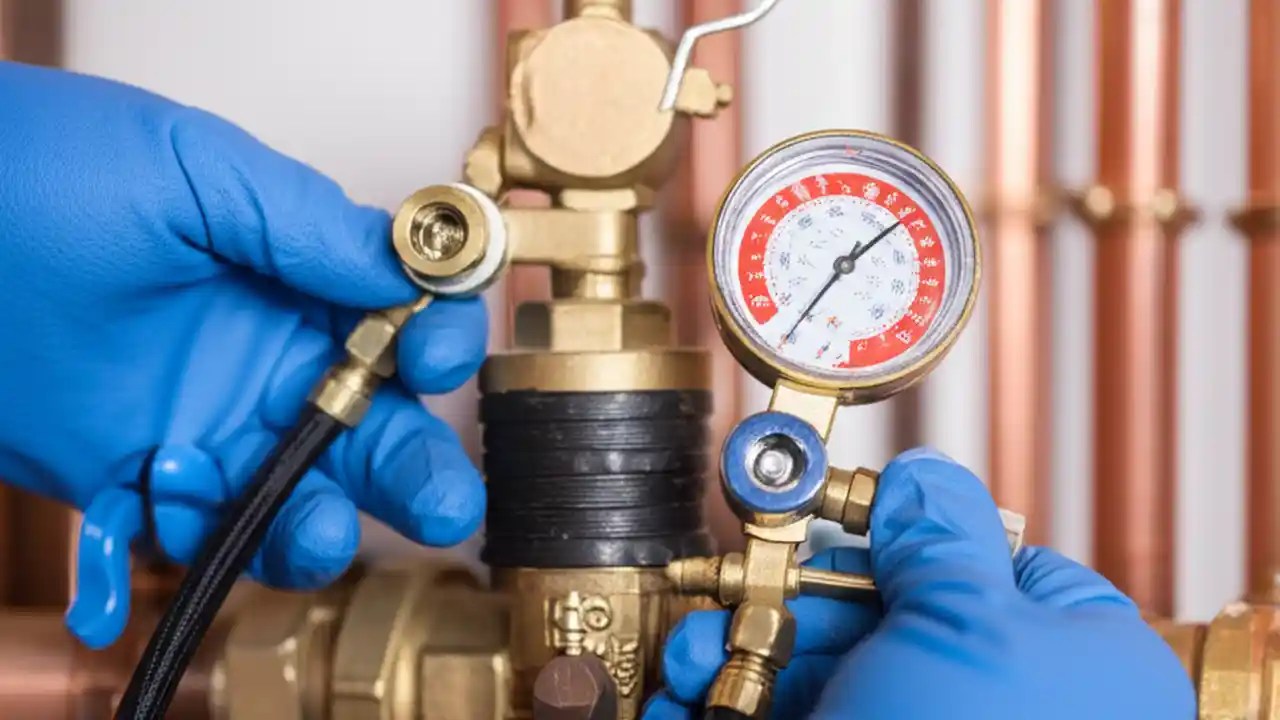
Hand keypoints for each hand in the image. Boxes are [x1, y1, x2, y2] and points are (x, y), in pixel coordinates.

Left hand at [0, 62, 486, 646]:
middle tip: (443, 504)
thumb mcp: (192, 171)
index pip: (403, 326)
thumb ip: (305, 223)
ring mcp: (206, 422)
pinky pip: (197, 530)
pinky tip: (170, 486)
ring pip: (301, 497)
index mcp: (294, 281)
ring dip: (327, 527)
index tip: (434, 356)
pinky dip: (201, 532)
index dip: (438, 346)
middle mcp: (265, 358)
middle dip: (418, 471)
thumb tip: (405, 272)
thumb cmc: (40, 171)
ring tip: (321, 530)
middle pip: (375, 431)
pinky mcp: (134, 477)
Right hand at [645, 449, 1194, 718]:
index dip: (903, 539)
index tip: (830, 526)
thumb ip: (941, 539)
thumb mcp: (969, 630)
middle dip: (787, 603)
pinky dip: (724, 710)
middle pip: (879, 616)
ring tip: (689, 660)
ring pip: (818, 675)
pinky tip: (678, 705)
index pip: (988, 562)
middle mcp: (993, 703)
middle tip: (732, 600)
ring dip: (738, 655)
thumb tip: (921, 480)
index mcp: (1069, 661)